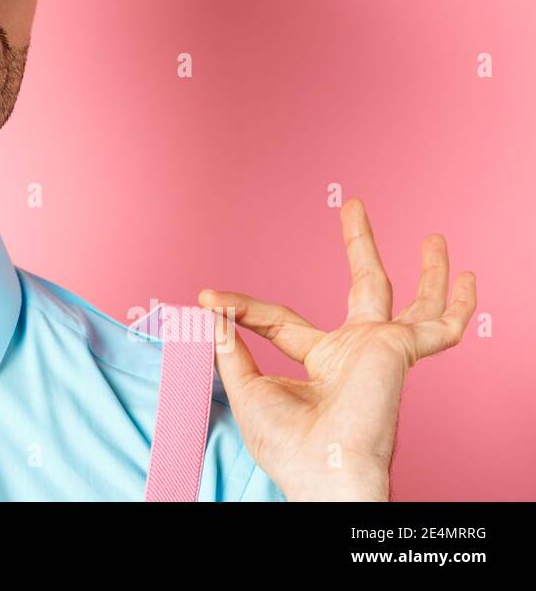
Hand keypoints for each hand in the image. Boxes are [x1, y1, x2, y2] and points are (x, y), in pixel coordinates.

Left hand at [198, 198, 476, 500]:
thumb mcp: (245, 386)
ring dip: (427, 269)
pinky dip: (458, 306)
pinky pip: (441, 328)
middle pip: (364, 287)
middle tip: (354, 208)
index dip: (243, 308)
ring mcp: (381, 350)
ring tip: (433, 237)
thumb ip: (230, 346)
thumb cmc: (287, 444)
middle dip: (360, 247)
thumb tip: (211, 312)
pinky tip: (469, 279)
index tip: (208, 296)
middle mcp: (356, 352)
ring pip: (411, 298)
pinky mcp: (399, 350)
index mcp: (321, 363)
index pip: (280, 320)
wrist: (321, 469)